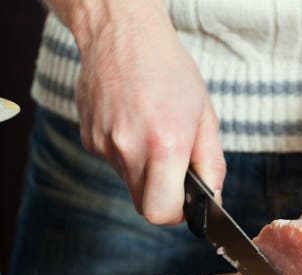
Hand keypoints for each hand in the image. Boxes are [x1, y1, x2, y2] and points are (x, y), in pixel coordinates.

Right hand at [71, 0, 224, 222]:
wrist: (121, 32)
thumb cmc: (169, 69)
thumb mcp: (204, 115)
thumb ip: (211, 163)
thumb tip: (213, 200)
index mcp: (164, 143)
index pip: (162, 212)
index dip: (177, 214)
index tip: (186, 203)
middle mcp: (129, 148)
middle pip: (143, 207)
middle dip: (162, 200)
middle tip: (175, 177)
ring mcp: (104, 144)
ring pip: (129, 184)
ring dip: (145, 173)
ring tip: (153, 134)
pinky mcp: (88, 139)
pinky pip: (114, 163)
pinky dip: (127, 153)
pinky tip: (133, 124)